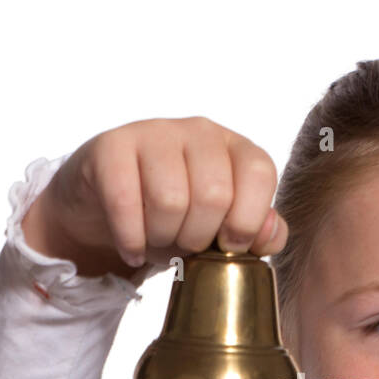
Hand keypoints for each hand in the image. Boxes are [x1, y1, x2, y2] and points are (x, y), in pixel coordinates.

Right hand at [21, 117, 286, 278]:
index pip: (259, 172)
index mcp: (234, 147)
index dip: (247, 220)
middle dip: (199, 239)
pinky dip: (131, 239)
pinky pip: (124, 201)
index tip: (227, 245)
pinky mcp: (111, 147)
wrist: (110, 204)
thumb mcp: (222, 229)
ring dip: (163, 239)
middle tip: (184, 247)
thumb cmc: (178, 217)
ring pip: (170, 200)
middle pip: (213, 194)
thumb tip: (269, 233)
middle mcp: (198, 131)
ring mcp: (154, 132)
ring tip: (158, 242)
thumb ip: (259, 234)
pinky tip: (133, 248)